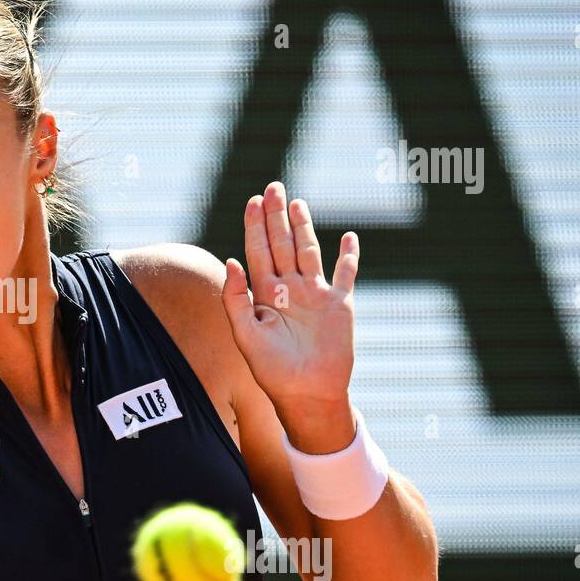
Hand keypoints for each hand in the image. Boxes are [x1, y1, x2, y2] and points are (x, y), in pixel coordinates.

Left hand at [221, 181, 357, 417]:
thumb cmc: (271, 370)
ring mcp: (316, 295)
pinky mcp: (340, 305)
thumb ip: (235, 299)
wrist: (306, 394)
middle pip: (281, 245)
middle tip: (272, 186)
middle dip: (276, 217)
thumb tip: (230, 261)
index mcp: (264, 295)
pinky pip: (346, 275)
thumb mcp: (245, 335)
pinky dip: (349, 256)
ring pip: (309, 252)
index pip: (257, 253)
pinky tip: (349, 237)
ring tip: (296, 202)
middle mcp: (289, 290)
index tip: (252, 202)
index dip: (255, 227)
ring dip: (303, 227)